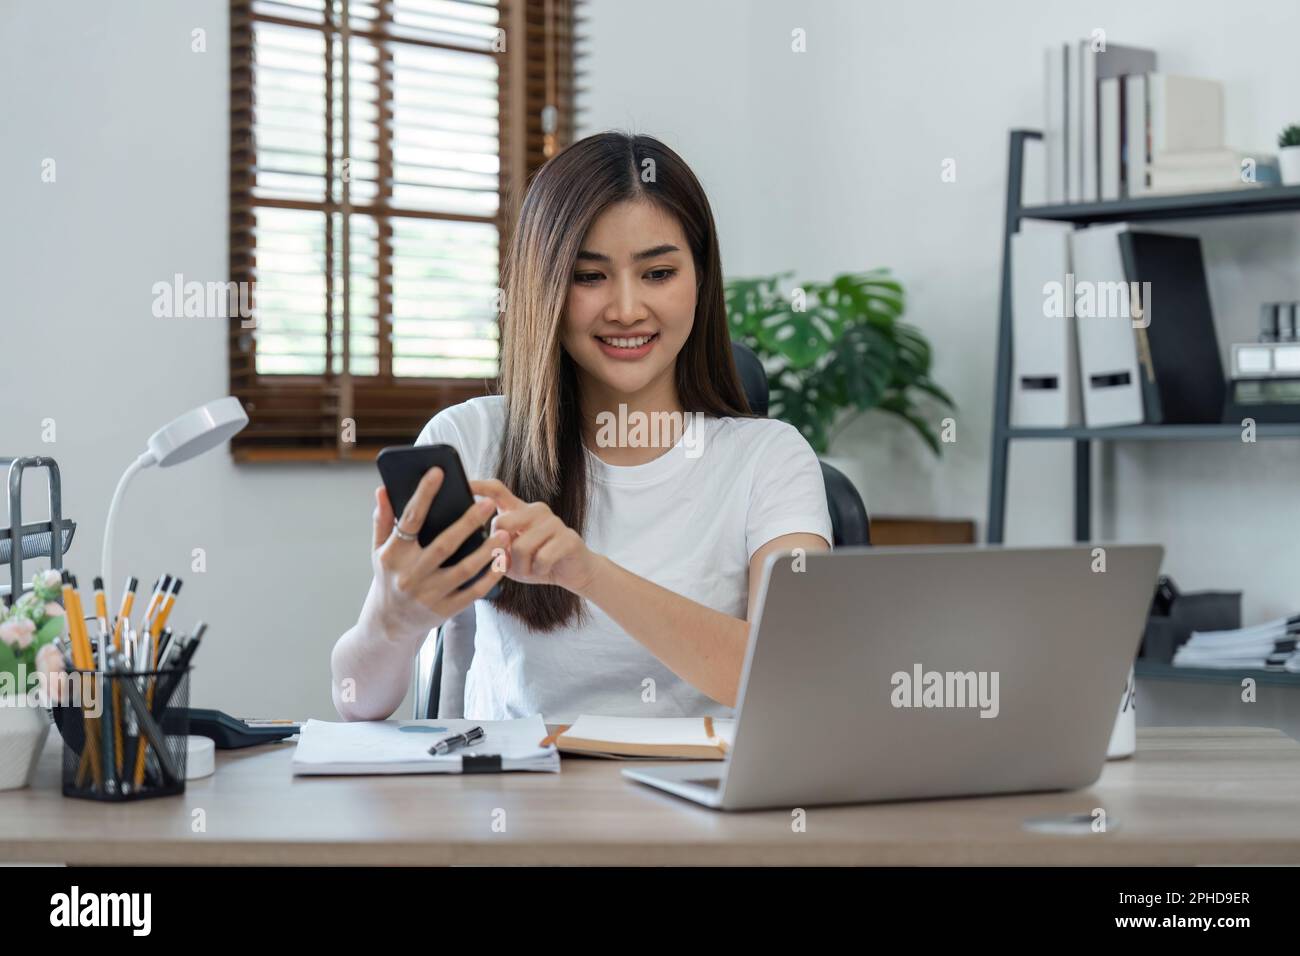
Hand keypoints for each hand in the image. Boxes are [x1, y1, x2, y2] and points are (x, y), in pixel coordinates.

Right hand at [367, 467, 510, 636]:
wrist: (388, 624)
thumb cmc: (388, 577)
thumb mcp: (379, 550)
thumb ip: (383, 520)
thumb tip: (383, 490)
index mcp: (393, 555)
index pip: (409, 520)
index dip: (423, 495)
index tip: (438, 472)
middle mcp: (410, 576)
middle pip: (443, 545)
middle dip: (467, 523)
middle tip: (488, 504)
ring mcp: (428, 596)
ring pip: (463, 571)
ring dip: (486, 551)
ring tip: (505, 532)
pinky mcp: (444, 611)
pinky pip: (473, 593)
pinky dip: (490, 577)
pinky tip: (502, 560)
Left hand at [469, 478, 603, 594]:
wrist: (574, 572)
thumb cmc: (537, 562)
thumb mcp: (510, 556)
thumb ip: (495, 547)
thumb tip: (481, 545)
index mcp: (519, 511)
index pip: (497, 490)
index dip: (479, 486)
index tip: (462, 483)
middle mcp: (536, 510)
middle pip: (502, 522)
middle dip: (500, 549)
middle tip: (510, 562)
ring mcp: (554, 522)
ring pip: (521, 546)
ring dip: (521, 567)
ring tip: (530, 569)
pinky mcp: (568, 537)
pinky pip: (542, 558)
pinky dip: (538, 571)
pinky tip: (545, 569)